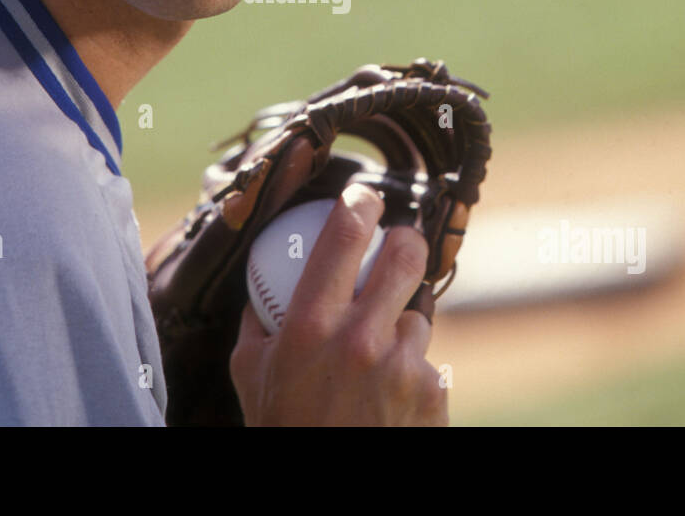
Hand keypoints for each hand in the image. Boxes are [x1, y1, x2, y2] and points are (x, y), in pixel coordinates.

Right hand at [229, 183, 447, 425]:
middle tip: (394, 247)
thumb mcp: (251, 373)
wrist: (326, 493)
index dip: (358, 203)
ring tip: (373, 356)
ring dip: (400, 323)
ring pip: (417, 313)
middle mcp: (361, 338)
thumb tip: (262, 281)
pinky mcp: (433, 391)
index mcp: (311, 325)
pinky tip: (386, 393)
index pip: (345, 234)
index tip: (362, 198)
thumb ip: (257, 320)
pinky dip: (410, 367)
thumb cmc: (282, 429)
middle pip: (406, 254)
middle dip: (403, 242)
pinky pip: (425, 357)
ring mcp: (403, 365)